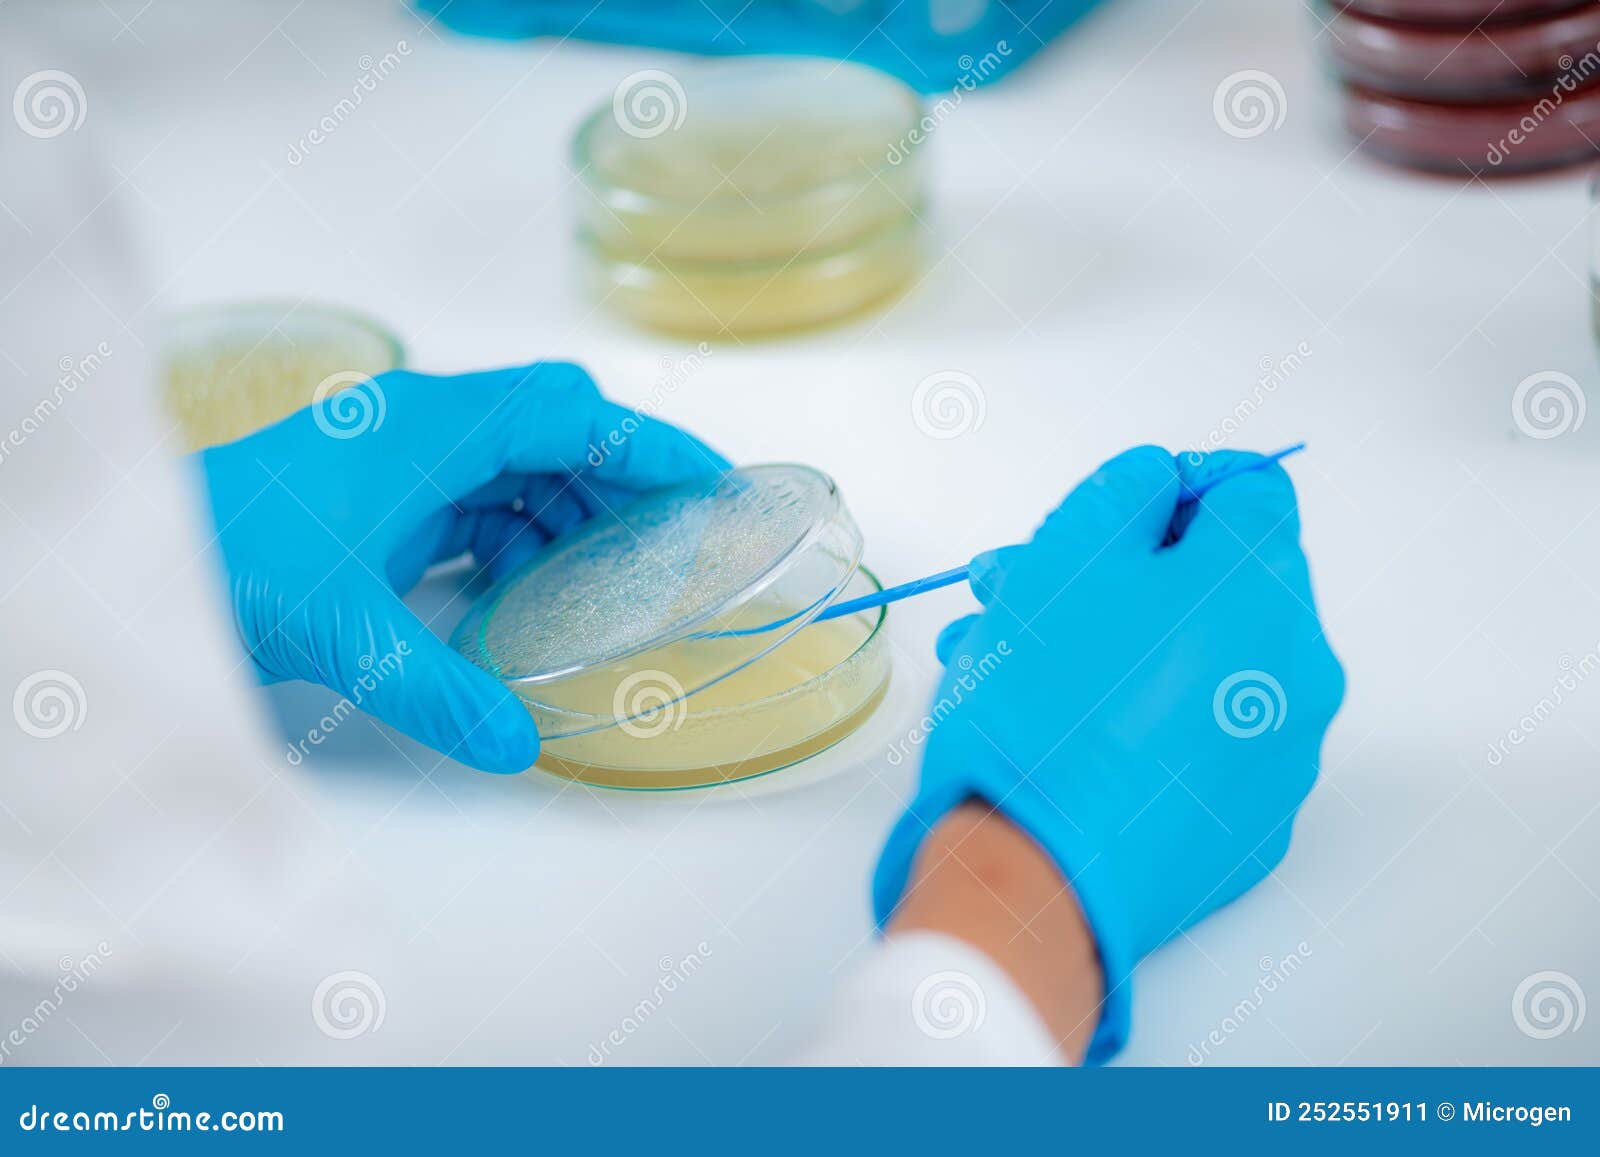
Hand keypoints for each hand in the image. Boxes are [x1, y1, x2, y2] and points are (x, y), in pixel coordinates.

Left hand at [199, 361, 726, 772]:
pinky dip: (517, 535)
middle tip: (677, 542)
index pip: (572, 413)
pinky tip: (526, 590)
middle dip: (621, 481)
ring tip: (612, 576)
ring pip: (517, 465)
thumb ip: (440, 692)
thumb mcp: (344, 634)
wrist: (138, 554)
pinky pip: (477, 499)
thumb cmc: (230, 560)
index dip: (651, 445)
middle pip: (555, 430)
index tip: (713, 483)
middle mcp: (424, 427)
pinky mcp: (380, 493)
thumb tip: (520, 746)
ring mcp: (400, 457)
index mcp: (432, 429)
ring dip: (569, 511)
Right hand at [873, 446, 1344, 1060]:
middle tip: (1024, 590)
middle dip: (1120, 575)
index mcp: (1264, 591)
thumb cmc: (1044, 706)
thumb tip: (1161, 485)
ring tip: (1016, 664)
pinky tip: (1068, 734)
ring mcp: (1283, 758)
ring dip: (1120, 647)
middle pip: (1221, 585)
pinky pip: (1205, 744)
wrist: (1036, 875)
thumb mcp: (1066, 556)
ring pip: (1204, 666)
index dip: (1178, 486)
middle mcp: (1300, 671)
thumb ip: (1125, 490)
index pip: (1253, 492)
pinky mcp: (1253, 828)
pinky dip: (1148, 723)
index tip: (1114, 513)